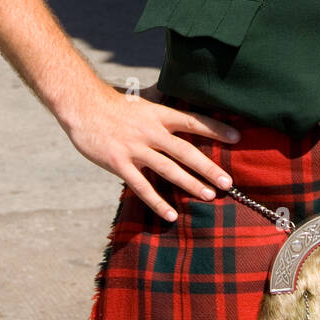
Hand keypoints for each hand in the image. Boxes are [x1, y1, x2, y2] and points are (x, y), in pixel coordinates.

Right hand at [62, 81, 238, 222]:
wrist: (82, 107)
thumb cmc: (114, 107)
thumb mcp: (142, 105)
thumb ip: (162, 112)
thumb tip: (182, 114)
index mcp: (158, 115)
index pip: (193, 121)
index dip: (215, 129)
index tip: (237, 138)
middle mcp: (150, 131)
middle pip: (185, 150)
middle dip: (208, 167)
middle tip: (228, 181)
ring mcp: (135, 148)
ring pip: (168, 169)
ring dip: (190, 184)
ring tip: (210, 196)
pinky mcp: (119, 163)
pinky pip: (141, 186)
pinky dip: (156, 202)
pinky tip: (171, 214)